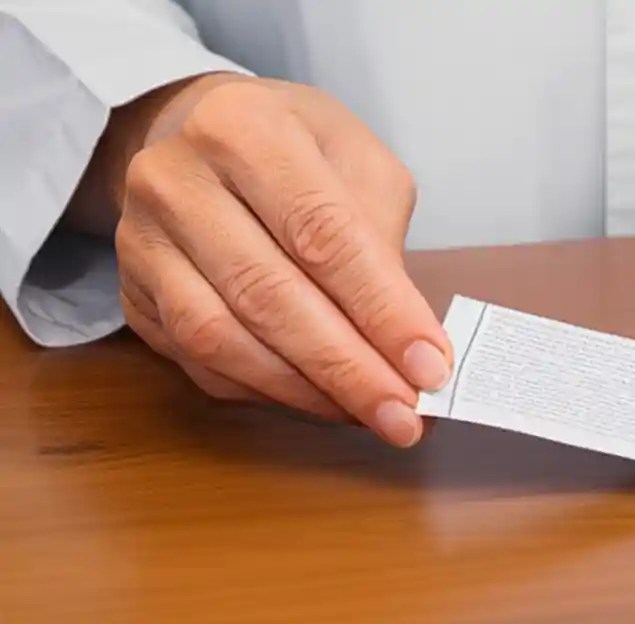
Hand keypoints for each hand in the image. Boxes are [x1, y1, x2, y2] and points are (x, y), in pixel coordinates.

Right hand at [72, 73, 450, 446]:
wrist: (197, 132)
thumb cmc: (295, 148)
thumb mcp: (358, 160)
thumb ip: (381, 240)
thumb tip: (408, 342)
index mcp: (243, 127)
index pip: (321, 233)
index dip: (379, 309)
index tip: (429, 365)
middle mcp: (175, 179)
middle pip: (267, 294)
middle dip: (346, 367)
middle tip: (403, 413)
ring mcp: (141, 239)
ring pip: (222, 338)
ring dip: (305, 391)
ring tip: (369, 414)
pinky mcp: (133, 292)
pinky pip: (199, 362)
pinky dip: (266, 392)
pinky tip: (319, 401)